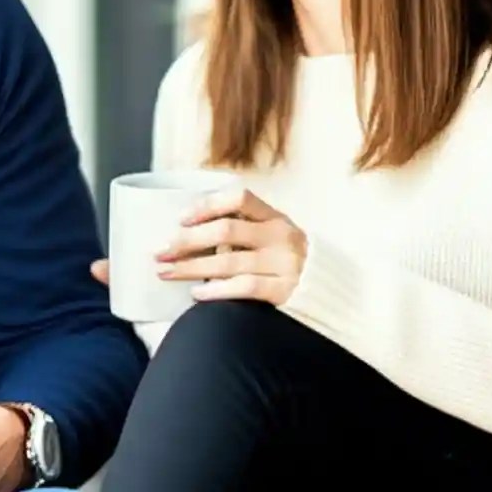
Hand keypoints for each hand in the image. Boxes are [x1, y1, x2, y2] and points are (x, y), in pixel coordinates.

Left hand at [158, 187, 307, 304]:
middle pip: (226, 231)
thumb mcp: (271, 237)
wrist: (331, 293)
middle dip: (187, 241)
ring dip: (192, 267)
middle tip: (160, 251)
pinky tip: (196, 293)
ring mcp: (285, 263)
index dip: (208, 205)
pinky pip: (245, 288)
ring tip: (166, 272)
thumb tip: (185, 231)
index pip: (240, 198)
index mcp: (275, 217)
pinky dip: (217, 290)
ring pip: (229, 261)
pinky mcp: (285, 290)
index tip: (181, 218)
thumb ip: (241, 231)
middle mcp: (281, 235)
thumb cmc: (285, 262)